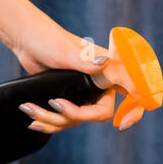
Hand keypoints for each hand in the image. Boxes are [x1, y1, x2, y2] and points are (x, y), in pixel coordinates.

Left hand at [11, 20, 141, 133]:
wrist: (28, 41)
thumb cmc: (49, 39)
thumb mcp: (65, 51)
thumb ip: (85, 60)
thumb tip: (105, 63)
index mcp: (108, 69)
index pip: (132, 92)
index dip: (133, 111)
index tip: (123, 125)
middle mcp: (100, 83)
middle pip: (99, 114)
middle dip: (74, 114)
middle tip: (54, 103)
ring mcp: (84, 93)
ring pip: (77, 119)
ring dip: (52, 120)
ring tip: (29, 109)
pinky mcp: (69, 99)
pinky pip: (64, 120)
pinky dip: (49, 123)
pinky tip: (34, 122)